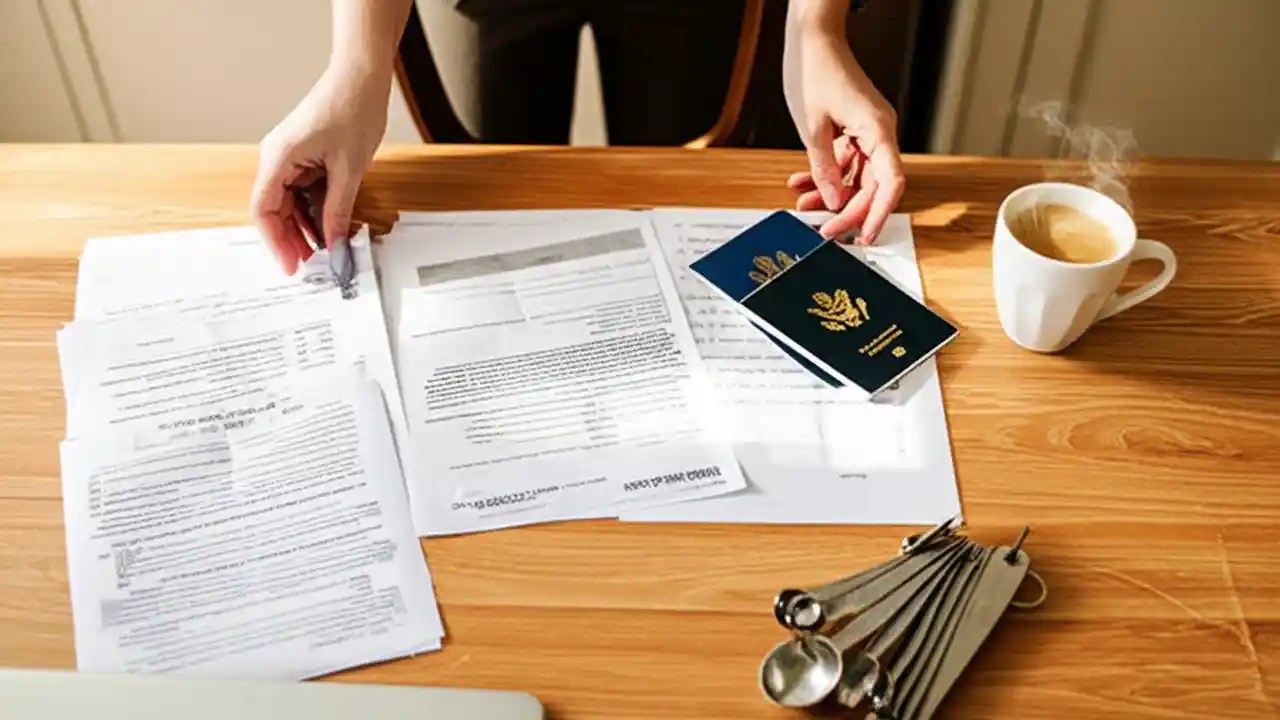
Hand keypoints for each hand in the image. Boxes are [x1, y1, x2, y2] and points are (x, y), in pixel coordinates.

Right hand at [251, 65, 389, 272]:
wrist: (363, 76)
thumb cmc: (353, 108)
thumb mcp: (349, 169)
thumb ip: (338, 210)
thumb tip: (334, 244)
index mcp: (278, 157)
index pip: (263, 210)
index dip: (274, 242)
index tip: (291, 266)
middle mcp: (277, 157)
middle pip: (274, 209)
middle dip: (291, 239)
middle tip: (313, 265)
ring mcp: (291, 156)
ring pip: (290, 203)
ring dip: (306, 227)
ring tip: (327, 250)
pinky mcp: (305, 156)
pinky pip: (304, 190)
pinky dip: (316, 210)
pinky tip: (331, 227)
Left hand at [783, 13, 904, 243]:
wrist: (812, 39)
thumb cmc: (814, 72)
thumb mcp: (811, 128)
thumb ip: (823, 168)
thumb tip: (834, 202)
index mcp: (878, 130)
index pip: (890, 182)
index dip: (879, 213)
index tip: (865, 236)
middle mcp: (879, 132)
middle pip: (873, 185)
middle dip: (849, 210)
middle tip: (825, 230)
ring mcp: (868, 131)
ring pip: (857, 176)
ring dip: (832, 193)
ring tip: (805, 205)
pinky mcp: (854, 130)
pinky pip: (846, 162)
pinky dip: (827, 174)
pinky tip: (803, 183)